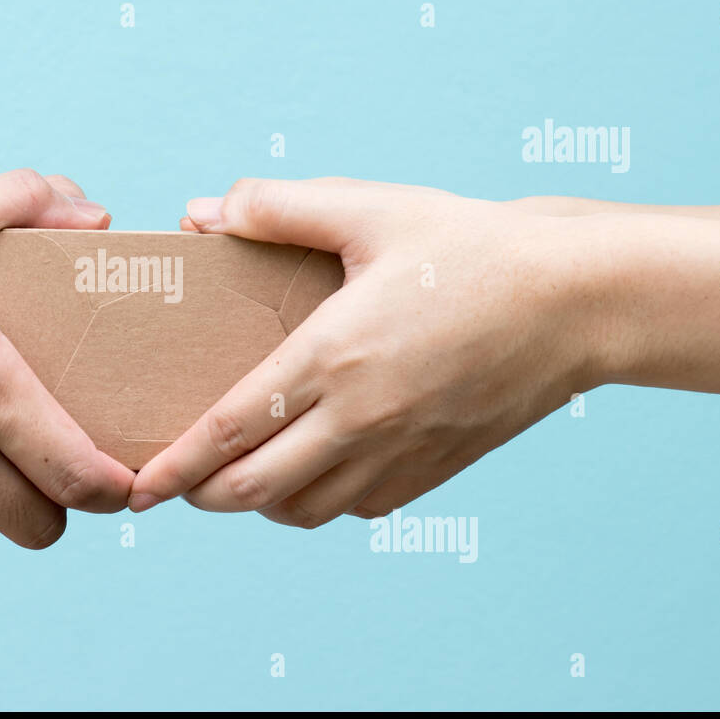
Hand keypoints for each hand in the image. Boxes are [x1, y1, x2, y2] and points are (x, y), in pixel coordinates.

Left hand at [131, 177, 603, 525]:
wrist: (581, 299)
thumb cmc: (473, 247)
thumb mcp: (371, 209)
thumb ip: (279, 207)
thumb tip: (206, 210)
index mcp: (334, 357)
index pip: (229, 431)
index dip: (176, 467)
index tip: (138, 488)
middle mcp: (363, 419)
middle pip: (256, 490)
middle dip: (203, 494)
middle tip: (178, 481)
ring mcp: (403, 452)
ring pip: (306, 511)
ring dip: (261, 503)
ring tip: (241, 474)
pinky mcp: (438, 467)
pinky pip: (361, 508)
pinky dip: (320, 502)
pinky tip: (314, 471)